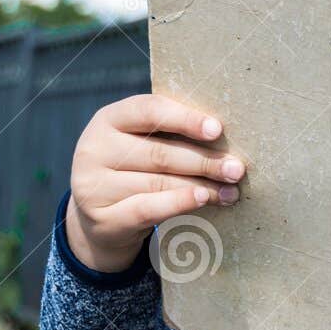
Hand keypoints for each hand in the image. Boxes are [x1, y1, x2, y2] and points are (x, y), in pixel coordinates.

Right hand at [64, 93, 247, 272]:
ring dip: (201, 187)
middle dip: (204, 161)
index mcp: (108, 119)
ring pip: (158, 183)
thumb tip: (222, 136)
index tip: (217, 130)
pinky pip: (147, 209)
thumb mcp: (141, 143)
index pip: (148, 110)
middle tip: (237, 169)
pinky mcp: (102, 218)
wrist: (99, 218)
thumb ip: (170, 134)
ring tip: (230, 191)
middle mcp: (94, 149)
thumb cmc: (133, 170)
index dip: (185, 119)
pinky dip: (178, 203)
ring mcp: (93, 185)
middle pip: (159, 153)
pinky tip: (202, 200)